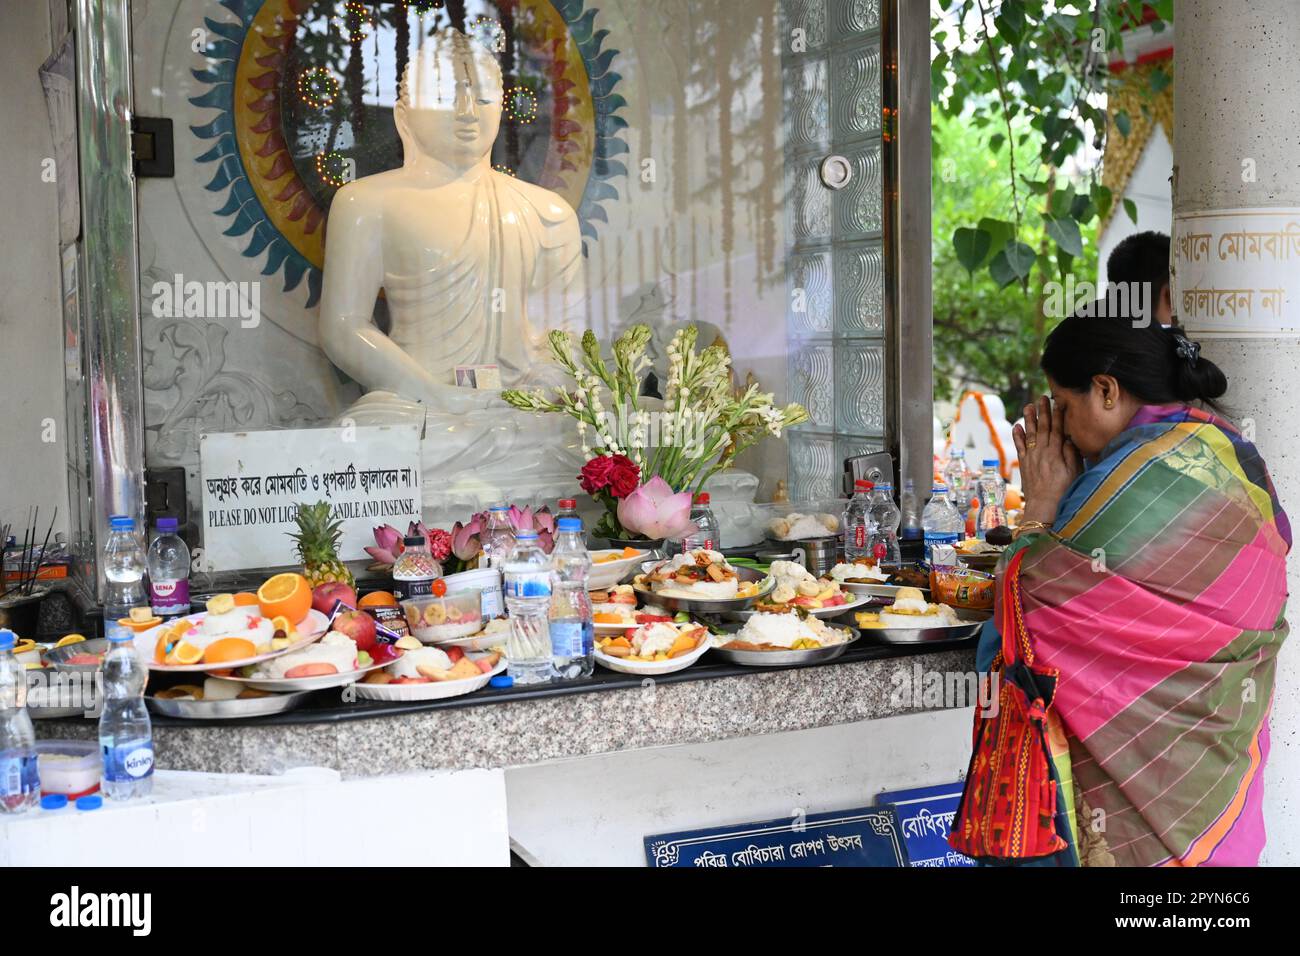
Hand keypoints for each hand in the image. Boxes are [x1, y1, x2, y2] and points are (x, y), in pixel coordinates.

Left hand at [1013, 395, 1081, 524]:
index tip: (1058, 402)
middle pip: (1043, 427)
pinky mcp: (1024, 464)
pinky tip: (1016, 426)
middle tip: (1042, 398)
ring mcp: (1031, 457)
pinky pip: (1020, 446)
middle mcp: (1042, 452)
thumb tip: (1069, 438)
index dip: (1058, 414)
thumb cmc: (1063, 490)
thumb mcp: (1074, 472)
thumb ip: (1071, 453)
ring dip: (1029, 419)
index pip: (1057, 428)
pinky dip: (1017, 436)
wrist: (1044, 505)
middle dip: (1043, 411)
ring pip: (1030, 433)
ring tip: (1029, 405)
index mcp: (1056, 452)